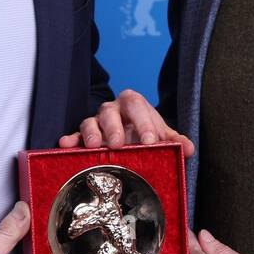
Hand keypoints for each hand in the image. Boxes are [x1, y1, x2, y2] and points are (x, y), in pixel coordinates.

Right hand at [58, 88, 194, 156]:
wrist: (130, 134)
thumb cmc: (145, 132)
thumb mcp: (161, 135)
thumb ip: (174, 140)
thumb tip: (188, 149)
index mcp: (133, 104)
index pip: (137, 105)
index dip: (143, 121)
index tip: (150, 141)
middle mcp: (112, 109)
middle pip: (110, 112)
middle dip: (114, 128)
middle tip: (118, 145)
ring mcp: (96, 121)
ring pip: (89, 122)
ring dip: (92, 134)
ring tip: (94, 146)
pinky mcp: (82, 135)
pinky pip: (74, 135)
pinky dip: (70, 140)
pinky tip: (66, 145)